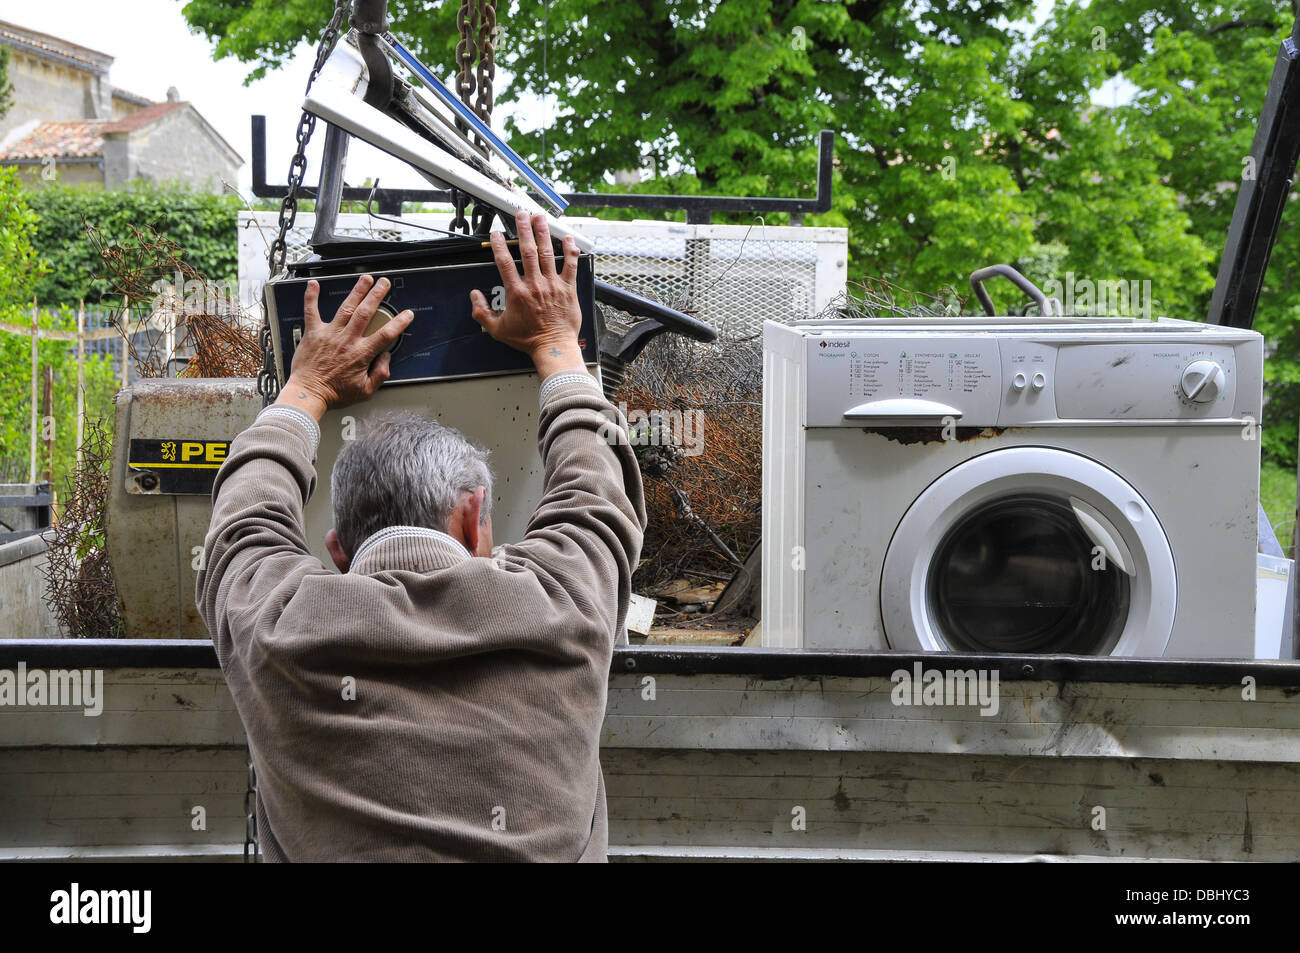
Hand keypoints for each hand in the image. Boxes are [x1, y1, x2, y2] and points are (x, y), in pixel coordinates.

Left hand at [281, 274, 412, 416]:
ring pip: (346, 307)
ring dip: (357, 291)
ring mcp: (329, 334)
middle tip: (384, 283)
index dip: (399, 323)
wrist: (309, 394)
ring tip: (365, 279)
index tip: (406, 314)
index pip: (385, 334)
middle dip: (377, 295)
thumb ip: (380, 374)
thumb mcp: (365, 391)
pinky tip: (313, 284)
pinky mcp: (313, 333)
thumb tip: (386, 358)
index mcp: (360, 354)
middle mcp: (346, 340)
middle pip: (366, 312)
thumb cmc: (334, 393)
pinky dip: (311, 297)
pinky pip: (311, 311)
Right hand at [469, 211, 584, 377]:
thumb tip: (474, 296)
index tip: (496, 234)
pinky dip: (570, 251)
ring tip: (540, 218)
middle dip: (524, 230)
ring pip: (548, 253)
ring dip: (543, 233)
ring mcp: (553, 285)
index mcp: (517, 292)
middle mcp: (535, 285)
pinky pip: (570, 266)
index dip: (499, 245)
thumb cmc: (528, 339)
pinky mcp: (568, 289)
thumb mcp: (497, 329)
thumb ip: (481, 312)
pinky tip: (568, 238)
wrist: (553, 347)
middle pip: (528, 251)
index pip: (505, 262)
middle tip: (521, 215)